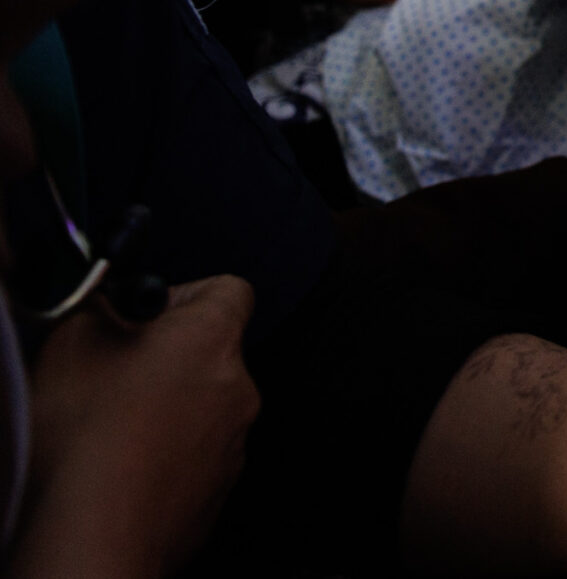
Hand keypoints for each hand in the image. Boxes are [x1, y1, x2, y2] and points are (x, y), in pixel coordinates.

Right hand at [12, 275, 258, 578]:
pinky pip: (192, 461)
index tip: (145, 313)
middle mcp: (238, 388)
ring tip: (107, 432)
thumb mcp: (73, 337)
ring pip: (201, 412)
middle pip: (210, 355)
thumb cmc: (87, 435)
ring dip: (164, 413)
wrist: (96, 531)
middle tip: (112, 378)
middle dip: (166, 361)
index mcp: (213, 338)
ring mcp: (232, 446)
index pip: (229, 290)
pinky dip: (161, 460)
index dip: (184, 296)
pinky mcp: (215, 495)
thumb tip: (111, 303)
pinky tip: (118, 469)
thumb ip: (104, 307)